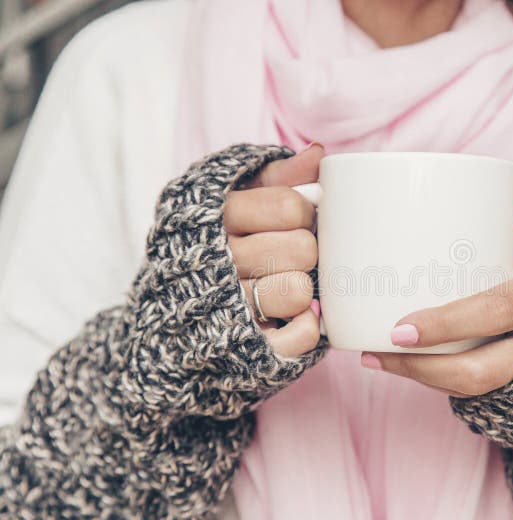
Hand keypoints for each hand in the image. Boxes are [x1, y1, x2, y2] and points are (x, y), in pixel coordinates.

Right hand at [224, 143, 323, 356]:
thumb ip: (278, 177)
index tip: (295, 219)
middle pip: (303, 249)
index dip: (305, 212)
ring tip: (286, 285)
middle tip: (293, 255)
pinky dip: (307, 327)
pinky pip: (302, 334)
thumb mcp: (241, 200)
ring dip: (304, 289)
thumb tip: (318, 153)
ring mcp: (229, 309)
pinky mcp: (245, 349)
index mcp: (217, 219)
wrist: (171, 320)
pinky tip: (293, 317)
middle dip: (307, 251)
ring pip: (299, 291)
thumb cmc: (223, 246)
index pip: (290, 207)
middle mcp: (218, 263)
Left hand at [360, 199, 512, 396]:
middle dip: (425, 369)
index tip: (399, 329)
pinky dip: (439, 380)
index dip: (449, 324)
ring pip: (478, 388)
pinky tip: (405, 365)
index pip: (500, 311)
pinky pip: (479, 391)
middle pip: (484, 370)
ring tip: (374, 359)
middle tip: (373, 355)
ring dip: (423, 378)